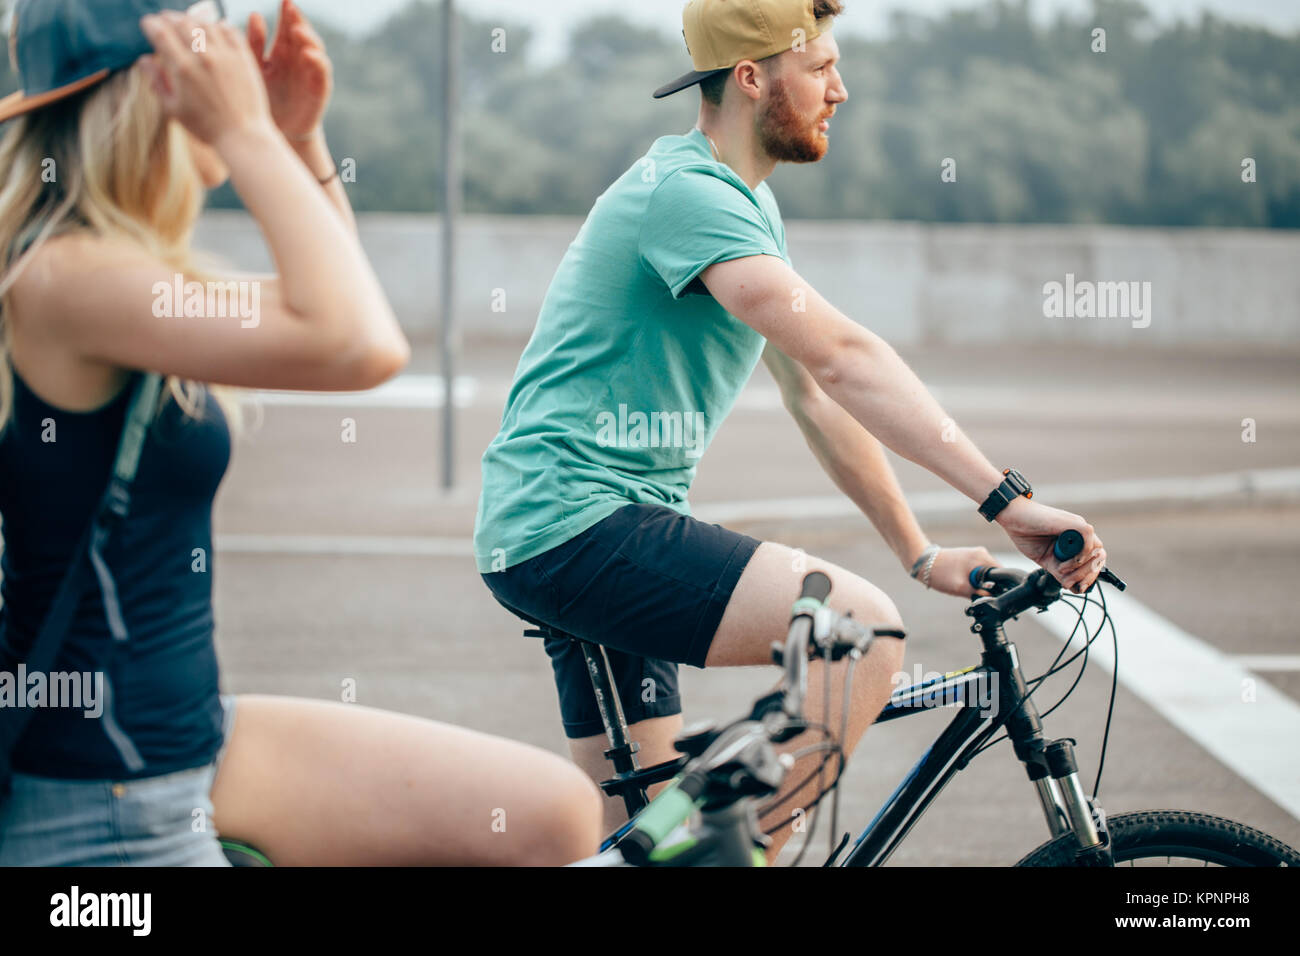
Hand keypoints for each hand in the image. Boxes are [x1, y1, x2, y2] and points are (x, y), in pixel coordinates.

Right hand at [139, 11, 271, 147]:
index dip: (150, 24)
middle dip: (168, 17)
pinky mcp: (244, 57)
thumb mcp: (173, 109)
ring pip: (204, 23)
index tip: (148, 24)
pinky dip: (218, 25)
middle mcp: (203, 57)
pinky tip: (214, 29)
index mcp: (182, 69)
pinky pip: (229, 30)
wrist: (243, 136)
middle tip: (164, 19)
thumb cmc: (206, 127)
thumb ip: (157, 81)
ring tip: (186, 22)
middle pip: (180, 22)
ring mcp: (225, 55)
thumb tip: (143, 59)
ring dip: (191, 19)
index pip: (160, 32)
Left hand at [246, 0, 332, 141]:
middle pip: (302, 34)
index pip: (286, 27)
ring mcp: (310, 74)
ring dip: (308, 38)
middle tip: (289, 7)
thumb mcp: (254, 68)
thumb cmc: (263, 99)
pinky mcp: (319, 90)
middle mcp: (299, 59)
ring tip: (297, 30)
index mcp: (282, 52)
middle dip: (297, 20)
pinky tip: (309, 55)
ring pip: (315, 49)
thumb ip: (253, 44)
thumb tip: (255, 15)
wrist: (275, 132)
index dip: (286, 13)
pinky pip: (322, 74)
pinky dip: (318, 63)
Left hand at [914, 546, 999, 598]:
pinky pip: (978, 572)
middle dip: (990, 587)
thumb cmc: (940, 573)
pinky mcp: (968, 559)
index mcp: (982, 557)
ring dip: (981, 584)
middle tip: (979, 596)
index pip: (1002, 574)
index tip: (998, 598)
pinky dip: (974, 580)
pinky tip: (965, 585)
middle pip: (995, 575)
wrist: (922, 564)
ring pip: (986, 575)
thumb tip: (992, 600)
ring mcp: (975, 555)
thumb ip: (979, 594)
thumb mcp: (961, 587)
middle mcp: (982, 553)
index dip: (1002, 588)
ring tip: (969, 590)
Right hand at [995, 497, 1105, 593]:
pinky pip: (1089, 544)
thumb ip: (1060, 571)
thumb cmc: (1026, 533)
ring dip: (1080, 568)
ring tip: (1061, 569)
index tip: (1081, 586)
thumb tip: (1072, 585)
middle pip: (1098, 559)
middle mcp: (1080, 534)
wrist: (1013, 516)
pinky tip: (1064, 563)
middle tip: (1073, 581)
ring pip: (1096, 553)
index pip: (1093, 561)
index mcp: (1074, 542)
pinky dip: (1080, 557)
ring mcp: (1079, 527)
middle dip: (1088, 575)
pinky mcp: (1076, 523)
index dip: (1090, 576)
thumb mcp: (1046, 560)